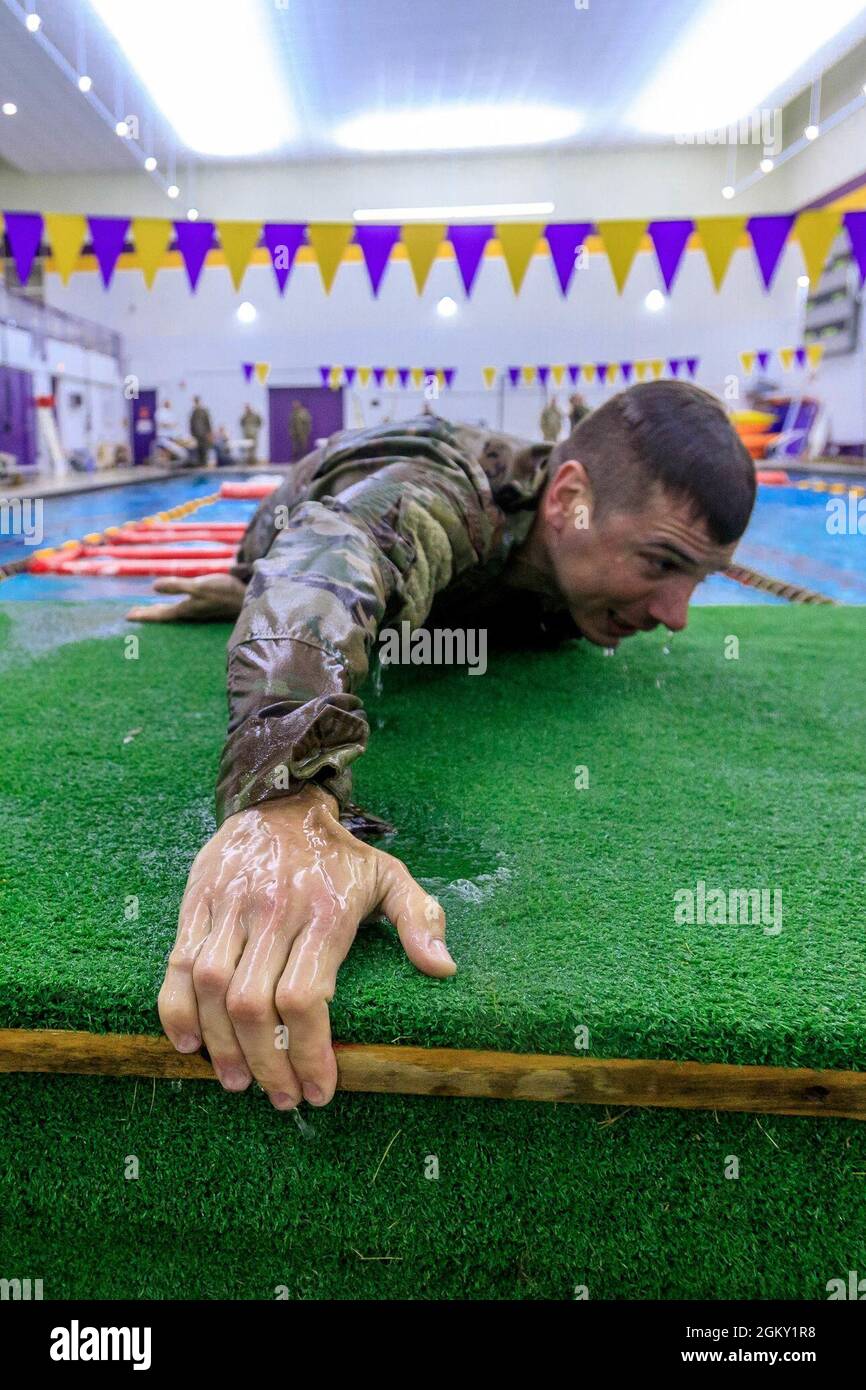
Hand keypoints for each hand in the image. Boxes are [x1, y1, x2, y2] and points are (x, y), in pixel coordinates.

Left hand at [126, 573, 245, 622]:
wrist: (250, 599)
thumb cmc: (224, 591)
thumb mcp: (199, 586)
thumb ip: (177, 585)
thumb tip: (153, 587)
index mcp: (185, 609)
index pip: (159, 614)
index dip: (143, 614)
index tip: (127, 616)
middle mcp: (190, 612)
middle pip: (164, 614)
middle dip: (149, 613)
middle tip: (133, 614)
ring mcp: (198, 611)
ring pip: (173, 612)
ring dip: (160, 611)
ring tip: (149, 610)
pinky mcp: (206, 607)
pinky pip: (182, 609)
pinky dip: (173, 608)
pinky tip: (176, 605)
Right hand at [158, 786, 455, 1108]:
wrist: (280, 797)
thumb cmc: (338, 853)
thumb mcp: (389, 875)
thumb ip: (419, 919)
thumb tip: (443, 969)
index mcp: (324, 912)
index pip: (305, 998)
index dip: (309, 1053)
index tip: (318, 1091)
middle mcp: (273, 910)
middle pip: (254, 1004)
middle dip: (265, 1063)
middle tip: (280, 1098)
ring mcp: (230, 905)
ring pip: (211, 988)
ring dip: (219, 1045)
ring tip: (236, 1082)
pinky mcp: (197, 900)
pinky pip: (178, 963)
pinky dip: (176, 1009)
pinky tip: (187, 1045)